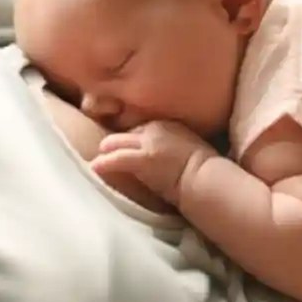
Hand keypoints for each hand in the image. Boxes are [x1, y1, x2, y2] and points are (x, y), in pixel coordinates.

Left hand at [90, 120, 217, 204]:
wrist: (206, 178)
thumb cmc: (204, 170)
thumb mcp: (190, 147)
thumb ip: (175, 145)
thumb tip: (168, 155)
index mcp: (168, 124)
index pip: (141, 127)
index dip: (132, 139)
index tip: (128, 147)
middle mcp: (156, 128)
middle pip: (126, 132)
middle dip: (114, 142)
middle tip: (103, 150)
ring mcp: (148, 142)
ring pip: (116, 143)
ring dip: (106, 152)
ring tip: (96, 159)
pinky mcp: (142, 158)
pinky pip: (116, 158)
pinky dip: (104, 163)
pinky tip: (94, 167)